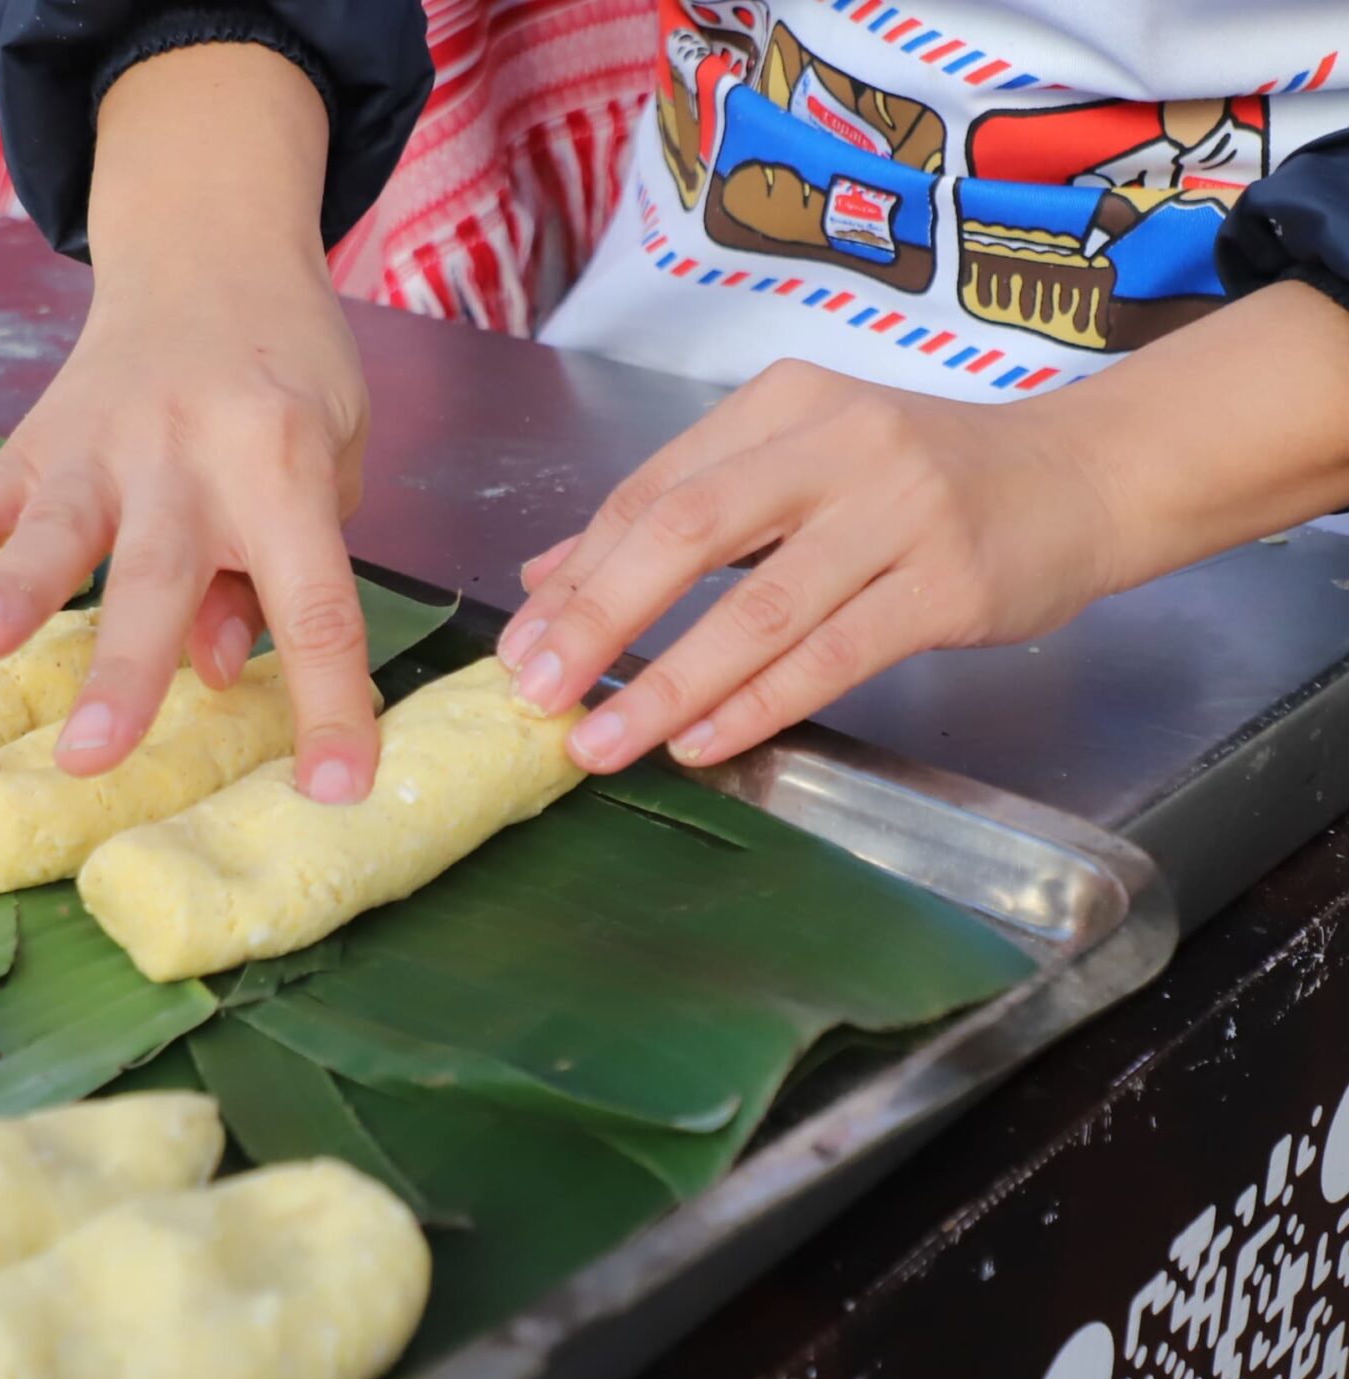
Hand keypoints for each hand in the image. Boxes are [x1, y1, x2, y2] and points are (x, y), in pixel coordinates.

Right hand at [0, 43, 383, 800]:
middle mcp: (188, 454)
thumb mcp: (331, 460)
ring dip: (13, 590)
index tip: (335, 790)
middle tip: (93, 753)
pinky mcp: (37, 440)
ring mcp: (101, 446)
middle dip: (126, 667)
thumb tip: (217, 668)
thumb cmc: (286, 380)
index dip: (328, 700)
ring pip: (56, 529)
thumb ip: (276, 569)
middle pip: (159, 574)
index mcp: (282, 464)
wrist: (211, 251)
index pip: (314, 601)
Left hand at [499, 359, 1119, 772]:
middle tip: (540, 693)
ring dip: (669, 683)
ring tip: (604, 741)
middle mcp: (837, 444)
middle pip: (688, 532)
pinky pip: (833, 654)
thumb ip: (676, 513)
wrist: (1087, 477)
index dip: (578, 575)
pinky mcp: (950, 581)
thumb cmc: (923, 481)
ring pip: (759, 607)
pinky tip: (702, 744)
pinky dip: (758, 704)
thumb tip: (546, 577)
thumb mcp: (793, 468)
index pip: (653, 491)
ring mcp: (900, 510)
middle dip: (601, 620)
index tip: (519, 646)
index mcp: (782, 405)